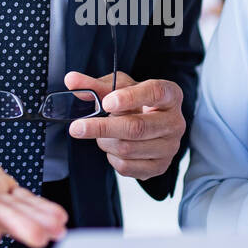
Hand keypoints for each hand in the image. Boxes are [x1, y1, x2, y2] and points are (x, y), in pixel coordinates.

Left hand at [63, 71, 185, 179]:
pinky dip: (112, 158)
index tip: (106, 102)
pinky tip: (113, 148)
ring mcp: (170, 147)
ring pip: (128, 148)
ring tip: (101, 134)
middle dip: (102, 127)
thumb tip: (71, 80)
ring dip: (105, 142)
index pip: (155, 92)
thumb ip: (95, 85)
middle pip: (137, 127)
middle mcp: (175, 121)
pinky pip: (127, 167)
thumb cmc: (136, 102)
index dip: (130, 98)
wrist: (150, 125)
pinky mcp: (160, 166)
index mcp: (170, 95)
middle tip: (77, 127)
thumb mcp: (119, 88)